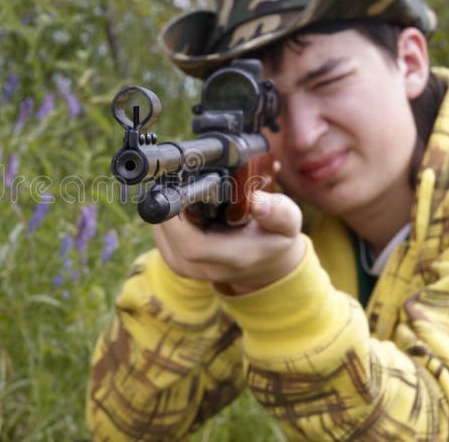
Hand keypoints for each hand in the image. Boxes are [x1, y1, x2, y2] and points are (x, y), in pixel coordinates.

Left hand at [153, 190, 304, 294]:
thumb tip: (257, 200)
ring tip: (176, 188)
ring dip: (164, 209)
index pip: (190, 244)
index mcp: (230, 258)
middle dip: (166, 204)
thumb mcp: (288, 223)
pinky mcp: (178, 263)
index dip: (175, 216)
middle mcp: (204, 268)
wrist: (267, 267)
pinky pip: (161, 238)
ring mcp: (187, 269)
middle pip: (168, 235)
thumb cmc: (275, 241)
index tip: (176, 187)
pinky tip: (177, 204)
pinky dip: (165, 218)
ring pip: (160, 235)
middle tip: (175, 179)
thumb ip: (277, 212)